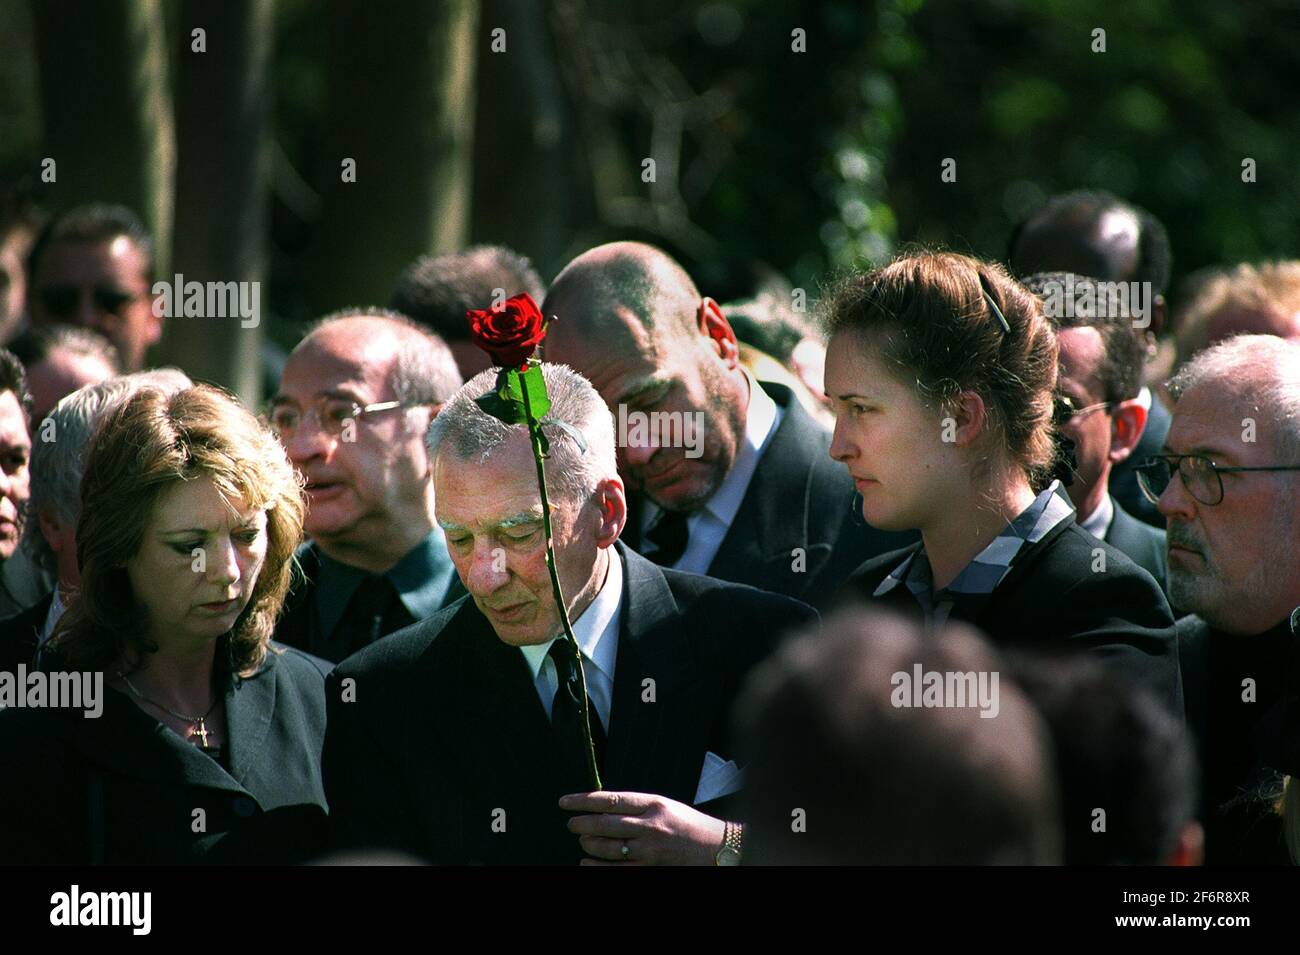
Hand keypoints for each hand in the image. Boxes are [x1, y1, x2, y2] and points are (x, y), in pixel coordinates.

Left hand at [560, 791, 725, 865]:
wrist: (715, 847)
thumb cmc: (688, 823)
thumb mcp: (664, 805)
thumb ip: (636, 805)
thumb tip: (603, 806)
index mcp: (653, 804)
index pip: (610, 799)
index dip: (584, 800)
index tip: (565, 801)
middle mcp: (650, 826)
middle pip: (605, 824)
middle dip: (582, 823)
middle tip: (571, 823)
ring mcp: (650, 850)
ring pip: (607, 847)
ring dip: (588, 844)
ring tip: (581, 840)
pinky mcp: (650, 868)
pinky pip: (615, 870)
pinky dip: (596, 866)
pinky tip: (586, 861)